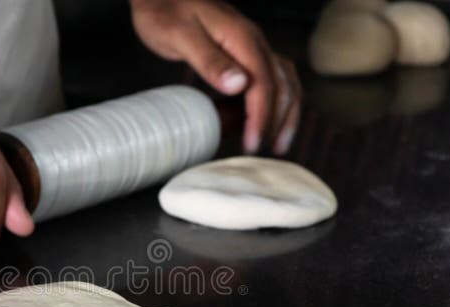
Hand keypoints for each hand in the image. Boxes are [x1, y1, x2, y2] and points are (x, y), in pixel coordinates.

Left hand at [130, 0, 300, 153]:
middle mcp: (253, 41)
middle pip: (282, 84)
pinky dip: (274, 101)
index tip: (252, 143)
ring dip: (285, 112)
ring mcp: (250, 47)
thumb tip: (240, 85)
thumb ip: (209, 60)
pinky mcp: (243, 52)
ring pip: (283, 80)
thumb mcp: (180, 36)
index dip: (261, 116)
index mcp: (241, 38)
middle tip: (269, 150)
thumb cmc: (164, 11)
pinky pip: (271, 78)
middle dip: (279, 120)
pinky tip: (264, 120)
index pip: (263, 83)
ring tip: (277, 141)